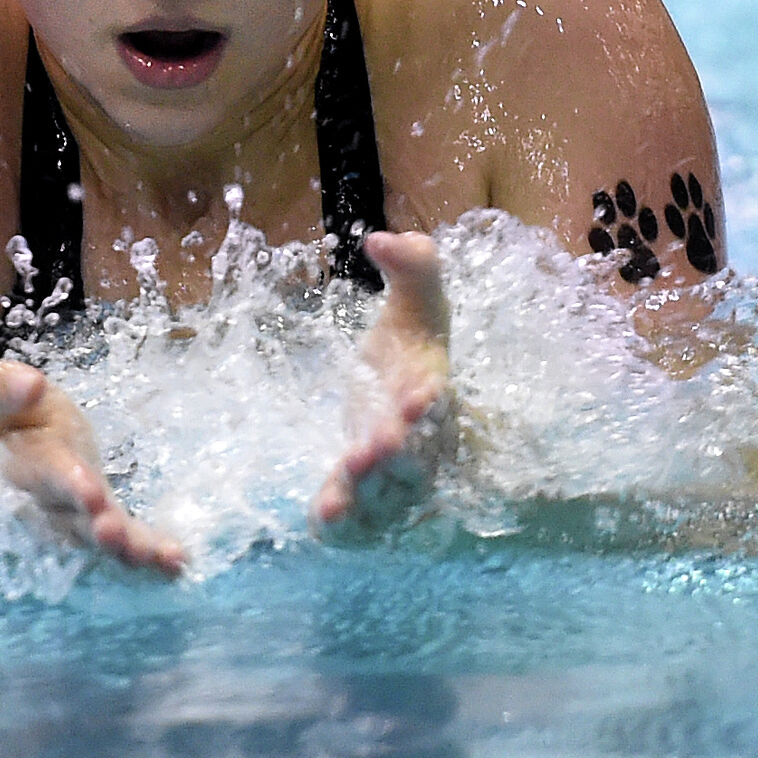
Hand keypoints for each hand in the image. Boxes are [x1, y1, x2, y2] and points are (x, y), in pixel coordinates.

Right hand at [0, 359, 186, 575]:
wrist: (20, 433)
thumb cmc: (16, 409)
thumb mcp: (0, 386)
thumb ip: (5, 385)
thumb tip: (29, 384)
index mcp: (23, 461)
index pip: (44, 473)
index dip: (67, 483)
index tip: (90, 491)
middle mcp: (50, 499)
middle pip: (74, 520)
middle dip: (97, 527)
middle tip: (115, 532)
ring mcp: (80, 514)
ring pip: (102, 538)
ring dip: (128, 548)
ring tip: (156, 555)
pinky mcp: (106, 518)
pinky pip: (129, 539)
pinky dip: (152, 553)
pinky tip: (176, 561)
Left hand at [313, 230, 453, 524]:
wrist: (401, 387)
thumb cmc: (411, 343)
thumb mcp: (415, 299)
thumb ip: (412, 265)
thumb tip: (382, 238)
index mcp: (431, 386)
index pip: (435, 395)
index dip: (428, 399)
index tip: (421, 394)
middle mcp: (418, 436)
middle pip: (415, 452)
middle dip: (400, 449)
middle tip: (380, 443)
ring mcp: (391, 469)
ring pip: (386, 489)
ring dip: (370, 488)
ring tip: (349, 480)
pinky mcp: (360, 490)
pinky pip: (357, 513)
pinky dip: (344, 519)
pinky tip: (322, 519)